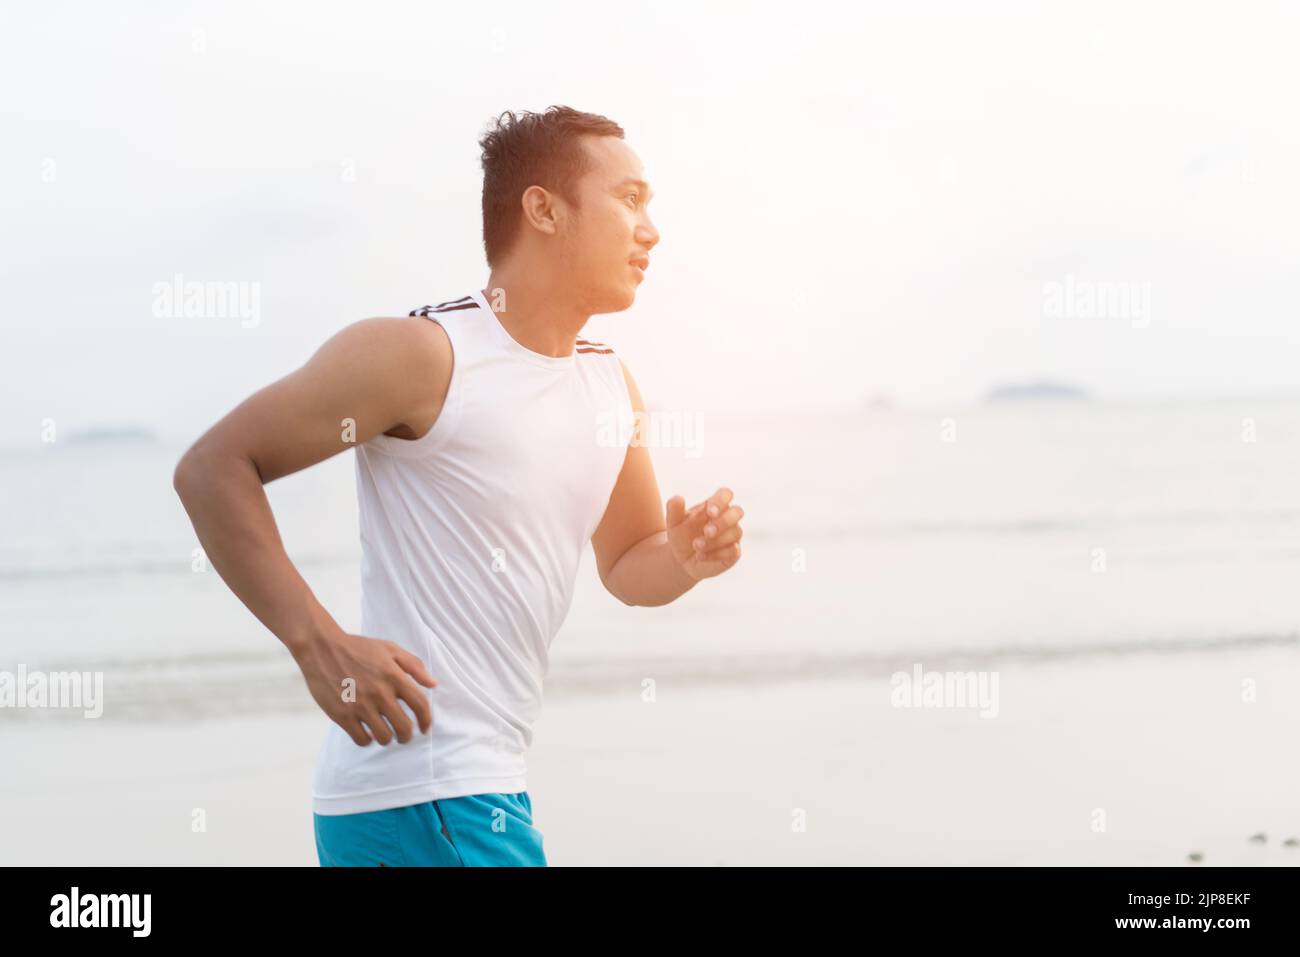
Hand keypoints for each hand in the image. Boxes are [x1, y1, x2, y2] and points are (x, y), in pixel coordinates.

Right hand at [292, 628, 437, 746]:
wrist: (321, 648)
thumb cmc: (358, 648)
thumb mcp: (389, 648)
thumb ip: (414, 665)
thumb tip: (433, 684)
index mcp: (394, 676)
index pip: (420, 705)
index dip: (426, 721)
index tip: (424, 728)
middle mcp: (380, 693)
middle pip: (404, 727)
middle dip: (406, 736)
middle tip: (403, 735)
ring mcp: (360, 705)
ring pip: (384, 737)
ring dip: (387, 739)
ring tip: (385, 734)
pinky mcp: (342, 715)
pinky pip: (362, 739)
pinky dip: (367, 740)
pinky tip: (367, 732)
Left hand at [665, 486, 743, 580]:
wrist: (680, 559)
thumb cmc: (681, 535)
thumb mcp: (674, 523)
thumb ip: (674, 509)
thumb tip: (678, 498)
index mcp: (714, 506)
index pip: (726, 494)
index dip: (721, 501)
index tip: (709, 512)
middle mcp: (727, 519)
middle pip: (738, 511)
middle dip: (723, 522)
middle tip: (706, 531)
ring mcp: (732, 536)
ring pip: (736, 532)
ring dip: (715, 541)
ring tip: (696, 546)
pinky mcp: (733, 553)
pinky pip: (734, 551)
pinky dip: (716, 554)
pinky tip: (700, 556)